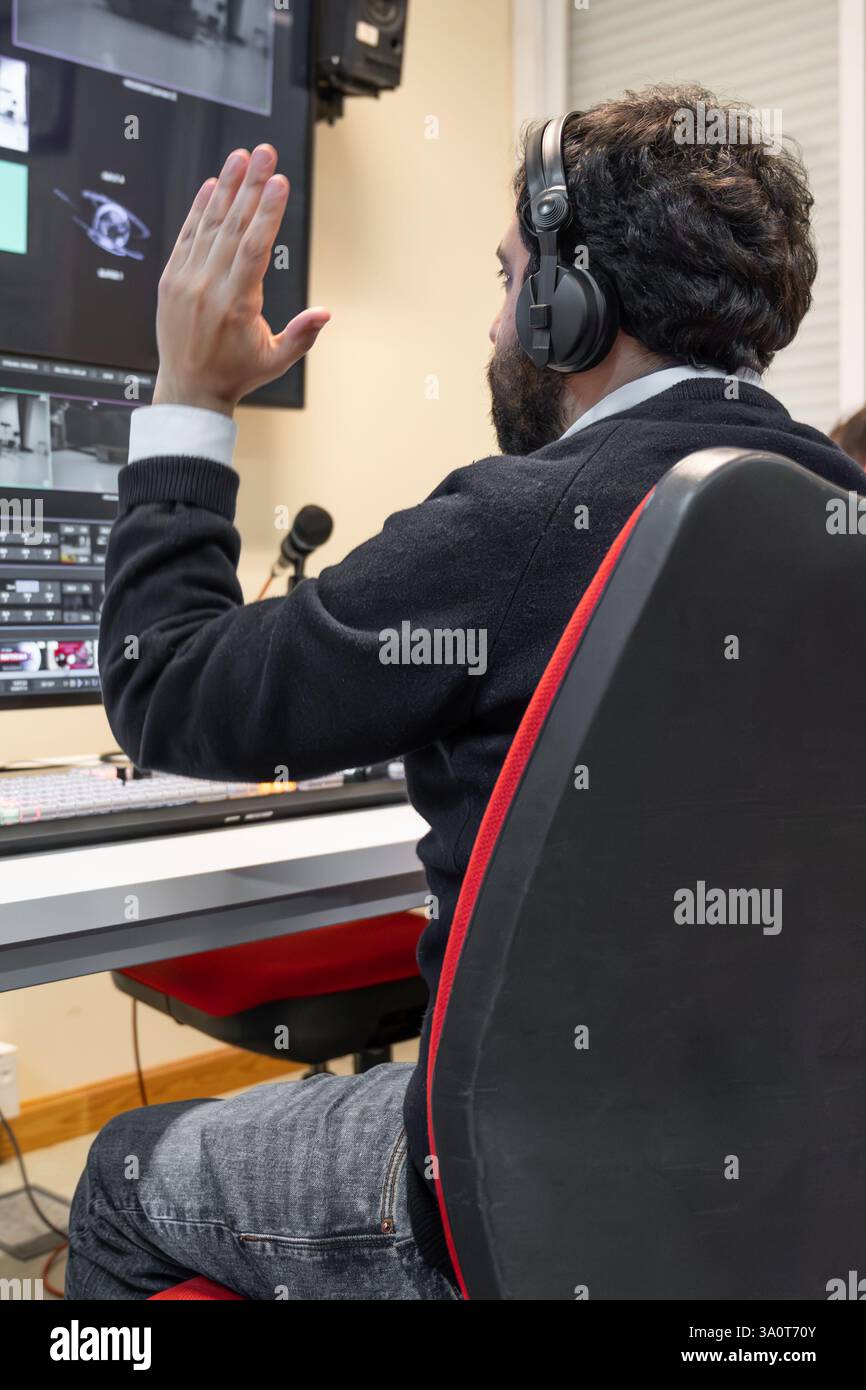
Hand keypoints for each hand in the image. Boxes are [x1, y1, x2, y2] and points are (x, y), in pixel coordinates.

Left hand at [153, 144, 329, 415]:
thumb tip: (324, 313)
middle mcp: (208, 287)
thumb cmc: (236, 373)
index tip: (278, 181)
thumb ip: (302, 336)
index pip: (254, 248)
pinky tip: (210, 185)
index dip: (267, 212)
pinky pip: (186, 236)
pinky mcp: (170, 279)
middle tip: (264, 152)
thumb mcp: (276, 360)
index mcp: (236, 305)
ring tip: (240, 157)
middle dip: (251, 185)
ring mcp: (185, 280)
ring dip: (225, 187)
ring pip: (209, 225)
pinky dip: (198, 210)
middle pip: (233, 226)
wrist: (188, 389)